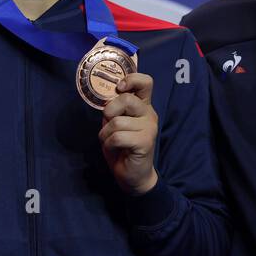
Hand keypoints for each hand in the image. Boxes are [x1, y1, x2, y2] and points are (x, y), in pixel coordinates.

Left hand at [98, 72, 158, 195]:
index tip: (119, 88)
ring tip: (111, 142)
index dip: (131, 79)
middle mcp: (149, 114)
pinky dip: (109, 144)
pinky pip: (117, 137)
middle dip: (109, 111)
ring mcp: (149, 128)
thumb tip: (106, 99)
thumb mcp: (115, 124)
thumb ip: (114, 110)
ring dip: (106, 134)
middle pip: (126, 99)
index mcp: (143, 106)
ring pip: (117, 122)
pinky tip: (115, 149)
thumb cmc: (122, 147)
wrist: (132, 175)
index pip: (145, 82)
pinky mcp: (145, 142)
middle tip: (108, 124)